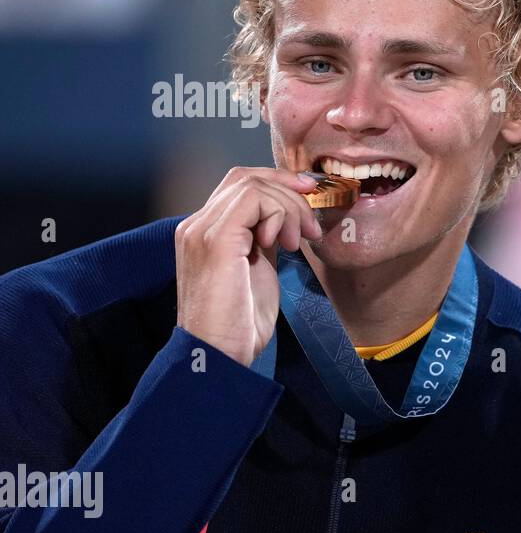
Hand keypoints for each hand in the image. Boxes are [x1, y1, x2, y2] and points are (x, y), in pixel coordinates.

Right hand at [175, 167, 322, 366]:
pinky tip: (283, 244)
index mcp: (205, 232)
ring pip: (252, 185)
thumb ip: (265, 242)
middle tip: (312, 227)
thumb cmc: (239, 325)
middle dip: (289, 191)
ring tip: (298, 241)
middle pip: (246, 177)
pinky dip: (278, 214)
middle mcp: (197, 225)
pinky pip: (253, 200)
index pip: (240, 184)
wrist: (218, 355)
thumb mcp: (258, 272)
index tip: (310, 197)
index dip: (278, 183)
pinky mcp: (215, 240)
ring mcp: (202, 230)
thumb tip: (287, 220)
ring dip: (289, 207)